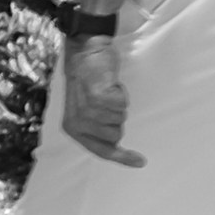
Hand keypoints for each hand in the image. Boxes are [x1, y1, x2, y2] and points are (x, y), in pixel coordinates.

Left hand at [51, 33, 141, 164]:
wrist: (84, 52)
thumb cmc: (88, 80)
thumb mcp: (85, 110)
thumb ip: (95, 129)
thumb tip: (115, 146)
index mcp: (72, 129)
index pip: (101, 151)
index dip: (123, 158)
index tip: (141, 162)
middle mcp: (77, 123)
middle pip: (116, 135)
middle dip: (117, 117)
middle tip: (106, 100)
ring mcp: (87, 111)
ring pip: (120, 118)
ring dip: (118, 103)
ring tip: (106, 90)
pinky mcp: (97, 98)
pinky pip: (122, 104)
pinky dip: (121, 93)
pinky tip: (110, 84)